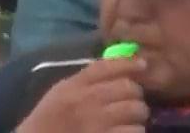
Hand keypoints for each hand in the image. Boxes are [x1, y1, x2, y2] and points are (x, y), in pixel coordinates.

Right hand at [16, 56, 149, 132]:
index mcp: (72, 88)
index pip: (106, 67)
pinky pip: (133, 131)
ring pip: (135, 109)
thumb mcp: (58, 95)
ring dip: (137, 114)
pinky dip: (133, 131)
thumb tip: (119, 66)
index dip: (128, 63)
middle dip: (135, 94)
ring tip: (130, 119)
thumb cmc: (46, 123)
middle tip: (132, 101)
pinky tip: (125, 132)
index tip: (142, 65)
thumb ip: (85, 80)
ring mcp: (95, 124)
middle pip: (128, 88)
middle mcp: (85, 103)